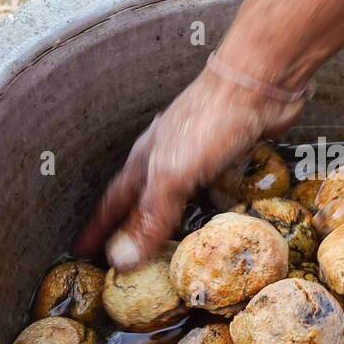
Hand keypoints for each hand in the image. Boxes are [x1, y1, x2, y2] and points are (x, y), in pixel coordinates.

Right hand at [75, 65, 305, 269]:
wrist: (259, 83)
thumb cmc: (209, 121)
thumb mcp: (173, 174)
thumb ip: (151, 215)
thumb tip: (121, 259)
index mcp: (145, 160)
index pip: (114, 201)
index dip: (100, 228)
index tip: (84, 251)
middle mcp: (167, 156)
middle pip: (143, 198)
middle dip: (132, 227)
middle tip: (126, 255)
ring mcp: (199, 153)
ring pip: (178, 194)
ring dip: (171, 218)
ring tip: (170, 244)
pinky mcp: (230, 153)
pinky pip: (214, 188)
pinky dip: (210, 207)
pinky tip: (218, 217)